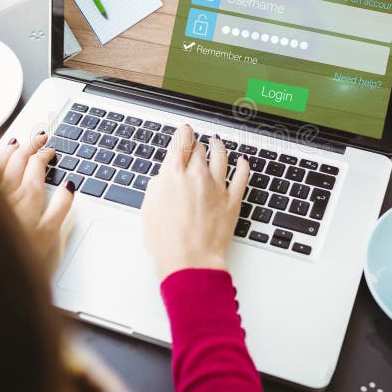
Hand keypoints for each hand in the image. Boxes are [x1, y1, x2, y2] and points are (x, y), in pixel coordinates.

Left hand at [0, 132, 74, 265]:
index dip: (45, 154)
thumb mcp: (48, 235)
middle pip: (19, 158)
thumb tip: (69, 186)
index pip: (37, 165)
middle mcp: (6, 189)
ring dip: (10, 150)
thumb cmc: (15, 255)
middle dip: (31, 145)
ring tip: (17, 142)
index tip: (51, 149)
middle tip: (39, 138)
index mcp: (28, 195)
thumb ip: (61, 208)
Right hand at [141, 125, 249, 279]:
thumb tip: (164, 178)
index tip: (184, 131)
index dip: (183, 133)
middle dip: (197, 145)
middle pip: (200, 149)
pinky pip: (242, 176)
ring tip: (217, 143)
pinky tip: (243, 161)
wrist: (190, 260)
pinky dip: (243, 166)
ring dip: (219, 147)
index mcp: (174, 175)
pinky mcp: (232, 201)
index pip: (181, 142)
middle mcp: (197, 176)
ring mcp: (217, 187)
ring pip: (222, 156)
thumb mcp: (149, 209)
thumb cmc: (167, 241)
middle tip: (196, 145)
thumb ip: (158, 187)